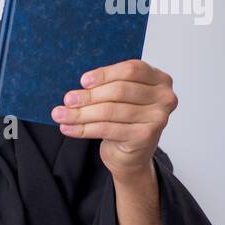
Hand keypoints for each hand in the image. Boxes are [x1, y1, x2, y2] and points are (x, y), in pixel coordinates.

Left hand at [50, 58, 177, 179]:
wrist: (131, 154)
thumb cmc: (124, 119)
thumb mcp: (118, 98)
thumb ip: (106, 88)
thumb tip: (74, 93)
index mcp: (159, 79)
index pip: (131, 70)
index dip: (105, 74)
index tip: (83, 81)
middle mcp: (164, 97)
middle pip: (119, 91)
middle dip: (88, 96)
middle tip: (67, 100)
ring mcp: (158, 117)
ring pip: (110, 111)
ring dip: (81, 113)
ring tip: (60, 115)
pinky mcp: (146, 136)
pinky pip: (108, 129)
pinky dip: (84, 128)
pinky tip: (68, 128)